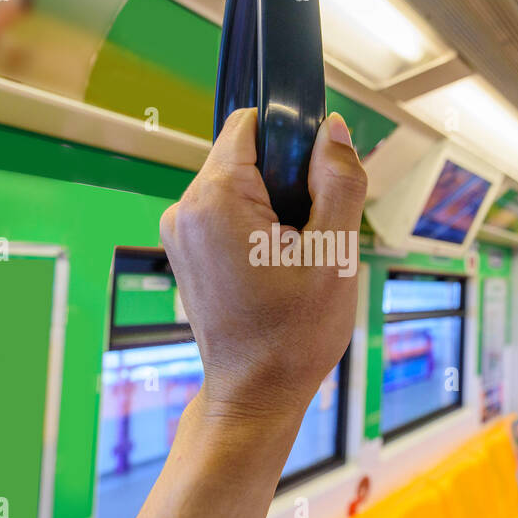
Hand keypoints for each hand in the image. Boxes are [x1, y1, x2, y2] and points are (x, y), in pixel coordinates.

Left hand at [160, 109, 366, 418]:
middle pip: (245, 153)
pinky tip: (275, 265)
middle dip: (285, 177)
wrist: (255, 395)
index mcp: (215, 199)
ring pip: (237, 182)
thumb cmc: (294, 336)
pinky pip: (225, 211)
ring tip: (294, 256)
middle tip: (310, 233)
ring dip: (273, 203)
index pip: (250, 123)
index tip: (317, 181)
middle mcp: (185, 208)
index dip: (292, 139)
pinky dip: (255, 224)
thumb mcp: (335, 255)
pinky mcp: (185, 249)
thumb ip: (338, 181)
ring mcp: (179, 230)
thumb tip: (332, 128)